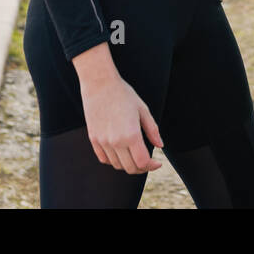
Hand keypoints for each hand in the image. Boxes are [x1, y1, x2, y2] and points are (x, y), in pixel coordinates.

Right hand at [73, 45, 162, 173]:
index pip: (142, 162)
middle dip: (142, 168)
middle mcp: (116, 141)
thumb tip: (160, 145)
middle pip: (130, 168)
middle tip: (148, 162)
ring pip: (116, 165)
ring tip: (135, 157)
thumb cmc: (124, 94)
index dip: (151, 166)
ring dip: (128, 165)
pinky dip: (114, 160)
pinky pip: (104, 158)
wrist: (100, 84)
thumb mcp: (143, 109)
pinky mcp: (93, 139)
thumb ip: (152, 130)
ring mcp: (103, 141)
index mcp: (131, 135)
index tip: (157, 162)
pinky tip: (121, 153)